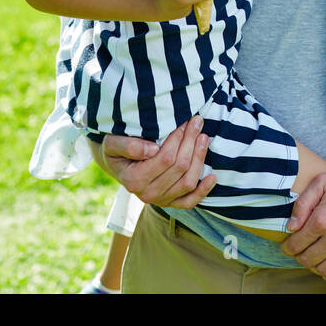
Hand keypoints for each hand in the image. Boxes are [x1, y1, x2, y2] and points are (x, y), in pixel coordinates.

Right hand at [91, 117, 217, 207]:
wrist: (118, 165)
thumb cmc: (117, 150)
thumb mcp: (113, 143)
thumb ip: (128, 145)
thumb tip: (152, 149)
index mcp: (133, 180)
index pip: (165, 158)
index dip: (178, 138)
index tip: (184, 121)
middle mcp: (147, 194)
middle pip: (179, 167)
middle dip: (191, 142)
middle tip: (196, 122)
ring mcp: (160, 201)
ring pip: (188, 181)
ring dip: (200, 158)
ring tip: (203, 137)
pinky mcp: (170, 204)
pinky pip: (190, 202)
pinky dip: (203, 191)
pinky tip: (213, 176)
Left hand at [282, 148, 325, 283]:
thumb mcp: (324, 181)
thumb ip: (303, 204)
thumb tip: (291, 227)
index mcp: (323, 218)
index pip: (295, 245)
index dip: (288, 247)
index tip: (289, 244)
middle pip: (306, 260)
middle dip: (299, 256)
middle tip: (302, 249)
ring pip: (322, 270)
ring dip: (315, 265)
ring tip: (316, 255)